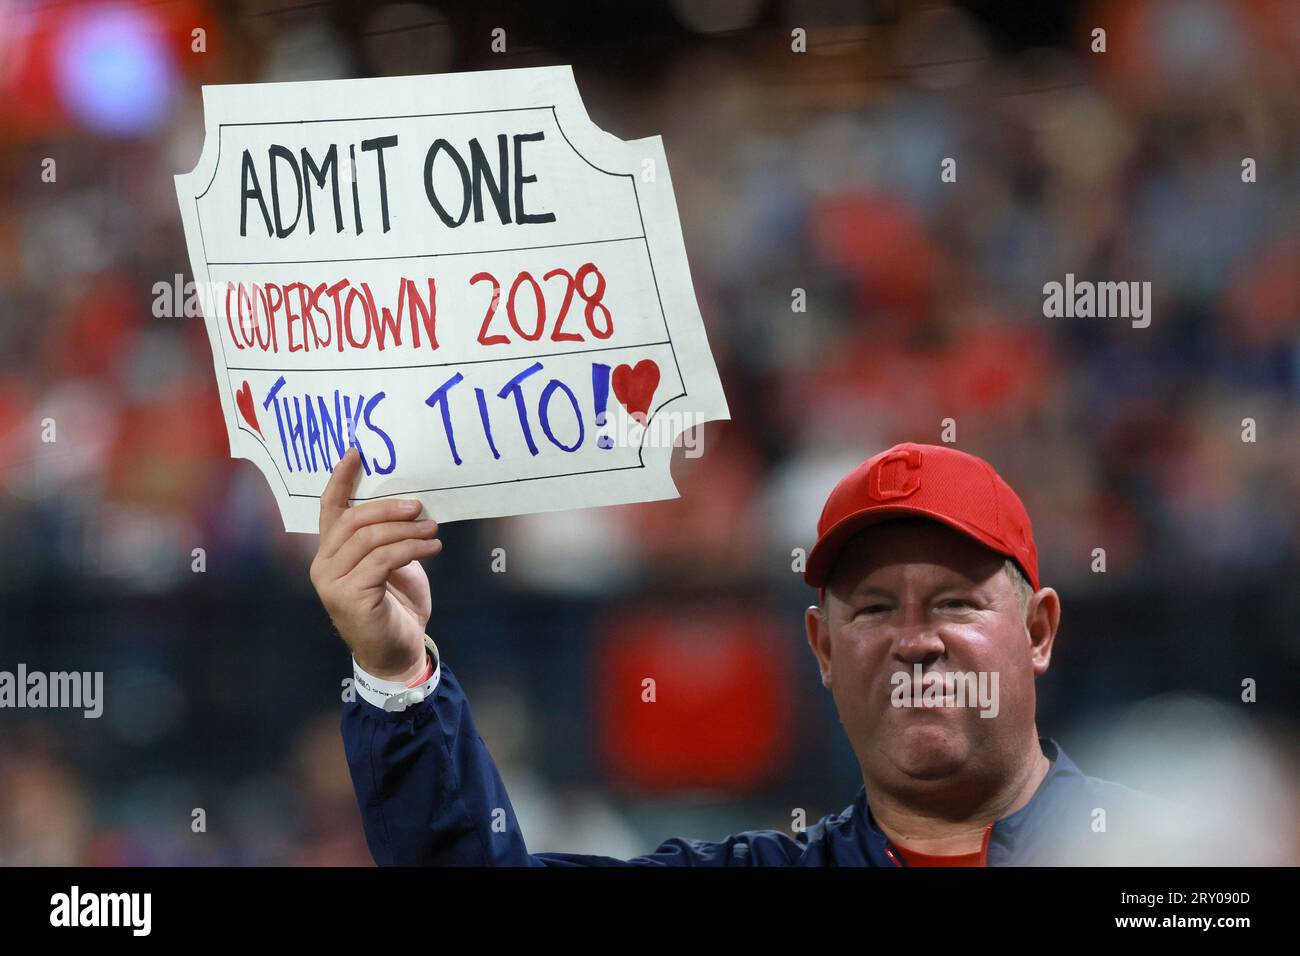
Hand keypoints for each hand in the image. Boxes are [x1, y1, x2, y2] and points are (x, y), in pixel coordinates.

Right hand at [310, 446, 442, 681]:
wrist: (396, 651)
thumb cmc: (396, 605)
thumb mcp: (392, 564)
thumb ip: (388, 537)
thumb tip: (410, 504)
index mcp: (332, 552)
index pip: (329, 509)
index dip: (340, 480)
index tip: (356, 453)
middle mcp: (324, 564)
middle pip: (353, 520)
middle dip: (388, 508)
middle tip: (419, 506)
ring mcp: (332, 582)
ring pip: (369, 539)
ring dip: (405, 530)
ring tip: (433, 528)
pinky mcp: (349, 596)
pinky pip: (382, 560)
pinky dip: (411, 548)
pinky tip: (433, 545)